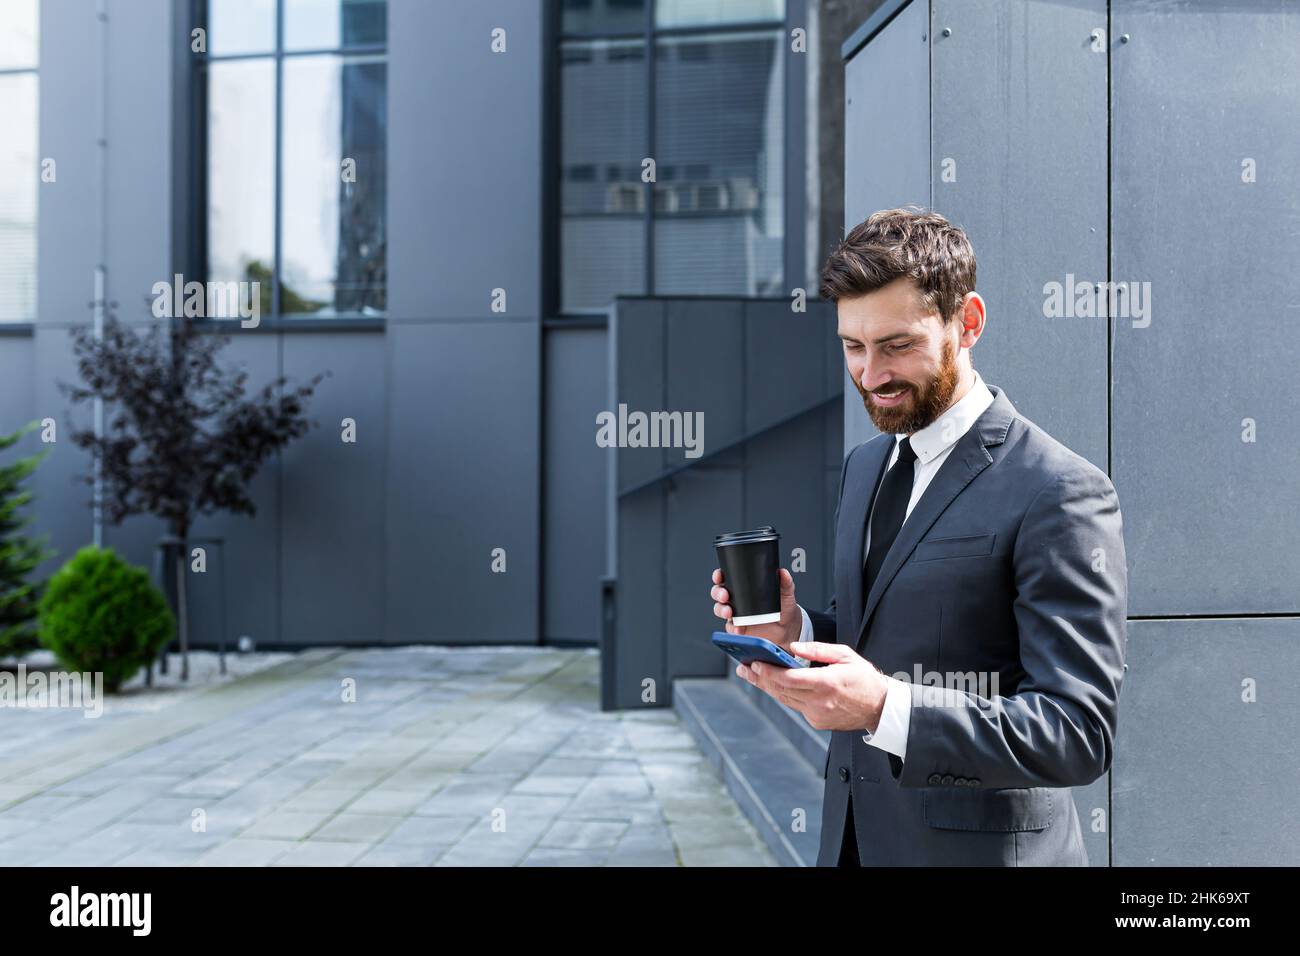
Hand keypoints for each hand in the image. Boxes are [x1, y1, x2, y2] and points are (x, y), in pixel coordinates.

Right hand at [710, 567, 800, 650]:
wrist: (787, 630)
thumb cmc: (783, 609)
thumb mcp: (786, 594)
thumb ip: (785, 582)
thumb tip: (783, 572)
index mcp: (745, 587)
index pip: (727, 578)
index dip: (719, 575)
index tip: (719, 576)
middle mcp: (737, 599)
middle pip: (719, 593)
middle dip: (718, 593)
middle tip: (725, 595)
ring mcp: (736, 614)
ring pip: (720, 609)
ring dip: (721, 609)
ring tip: (729, 612)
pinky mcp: (738, 627)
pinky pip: (730, 627)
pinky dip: (732, 628)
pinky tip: (738, 628)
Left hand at [736, 641, 889, 732]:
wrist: (880, 707)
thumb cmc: (864, 678)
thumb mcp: (845, 655)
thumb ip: (818, 650)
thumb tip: (793, 648)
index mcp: (826, 683)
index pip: (789, 679)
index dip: (769, 672)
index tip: (754, 663)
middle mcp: (819, 702)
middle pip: (781, 691)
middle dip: (760, 678)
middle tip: (744, 668)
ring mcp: (817, 715)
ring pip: (785, 700)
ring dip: (768, 687)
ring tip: (753, 675)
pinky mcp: (817, 722)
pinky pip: (796, 707)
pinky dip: (785, 695)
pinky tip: (775, 685)